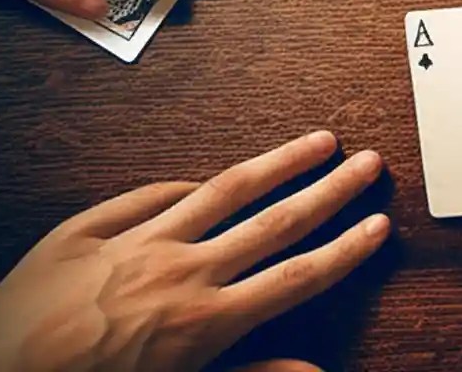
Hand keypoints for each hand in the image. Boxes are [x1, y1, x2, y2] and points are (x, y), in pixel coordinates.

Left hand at [0, 131, 389, 371]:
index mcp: (204, 320)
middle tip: (367, 162)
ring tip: (313, 140)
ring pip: (221, 191)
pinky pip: (144, 197)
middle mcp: (179, 272)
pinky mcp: (83, 234)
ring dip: (275, 164)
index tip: (377, 224)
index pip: (297, 276)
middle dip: (329, 191)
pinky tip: (202, 175)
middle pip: (274, 222)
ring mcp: (132, 245)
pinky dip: (181, 185)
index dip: (345, 249)